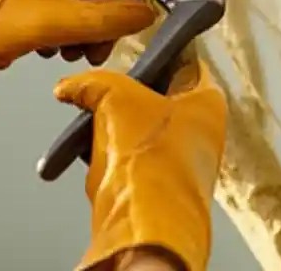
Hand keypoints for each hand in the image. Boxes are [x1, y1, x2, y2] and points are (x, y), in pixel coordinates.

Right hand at [56, 60, 226, 270]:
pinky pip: (123, 160)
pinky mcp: (153, 187)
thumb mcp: (116, 99)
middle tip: (97, 92)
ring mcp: (177, 161)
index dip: (150, 52)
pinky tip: (89, 155)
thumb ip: (92, 83)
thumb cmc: (151, 165)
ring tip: (89, 125)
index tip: (126, 48)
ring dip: (106, 127)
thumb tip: (73, 86)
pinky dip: (104, 156)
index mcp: (207, 101)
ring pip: (133, 128)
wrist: (143, 231)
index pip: (181, 59)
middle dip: (119, 95)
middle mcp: (199, 131)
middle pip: (151, 95)